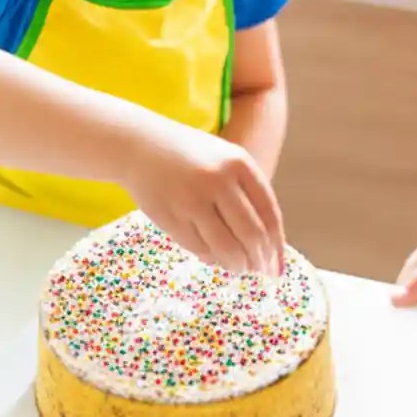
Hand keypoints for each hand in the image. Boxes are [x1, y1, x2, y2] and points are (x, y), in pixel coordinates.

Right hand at [122, 120, 283, 277]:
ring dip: (236, 265)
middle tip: (259, 272)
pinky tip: (214, 257)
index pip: (269, 214)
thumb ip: (247, 193)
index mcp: (240, 163)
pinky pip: (199, 247)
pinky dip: (210, 258)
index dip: (276, 246)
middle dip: (259, 260)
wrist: (139, 144)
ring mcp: (192, 198)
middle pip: (251, 235)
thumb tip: (269, 244)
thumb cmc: (189, 156)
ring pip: (226, 247)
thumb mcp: (224, 160)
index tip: (277, 266)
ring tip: (238, 268)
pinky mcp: (170, 215)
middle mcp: (218, 180)